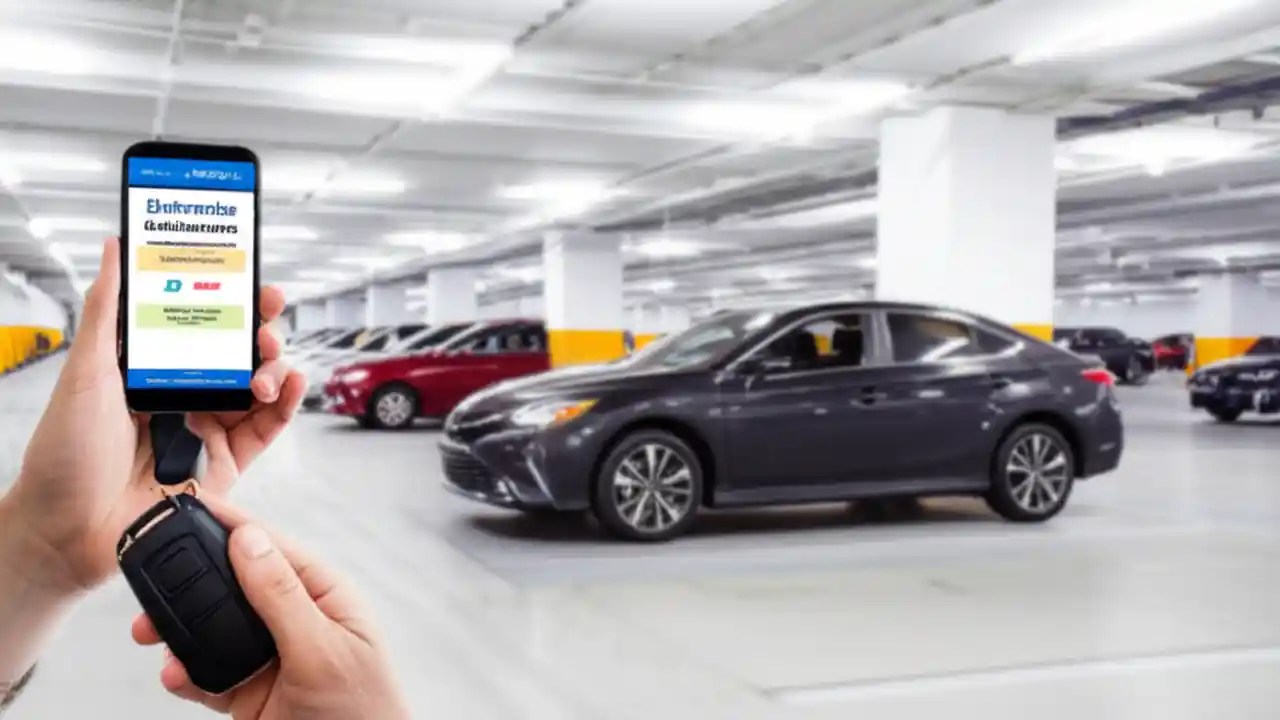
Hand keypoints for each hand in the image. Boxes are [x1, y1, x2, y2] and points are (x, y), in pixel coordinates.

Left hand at [2, 237, 304, 594]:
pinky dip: (287, 405)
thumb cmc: (64, 454)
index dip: (228, 300)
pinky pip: (266, 430)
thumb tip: (115, 249)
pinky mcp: (224, 464)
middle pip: (237, 353)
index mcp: (151, 368)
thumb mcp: (85, 373)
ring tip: (268, 364)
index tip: (247, 277)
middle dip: (259, 331)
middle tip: (266, 318)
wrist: (68, 528)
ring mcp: (207, 428)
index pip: (200, 323)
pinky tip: (293, 384)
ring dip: (274, 366)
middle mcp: (184, 394)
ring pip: (258, 387)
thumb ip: (107, 311)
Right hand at [132, 499, 409, 719]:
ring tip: (150, 634)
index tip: (193, 503)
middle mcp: (295, 619)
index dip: (232, 524)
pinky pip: (208, 673)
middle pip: (233, 584)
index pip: (271, 547)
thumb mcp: (322, 650)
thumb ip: (280, 596)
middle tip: (150, 580)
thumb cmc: (362, 711)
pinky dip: (186, 673)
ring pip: (213, 628)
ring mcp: (270, 656)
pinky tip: (175, 674)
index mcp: (324, 595)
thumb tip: (248, 538)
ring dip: (180, 631)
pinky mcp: (249, 692)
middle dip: (191, 581)